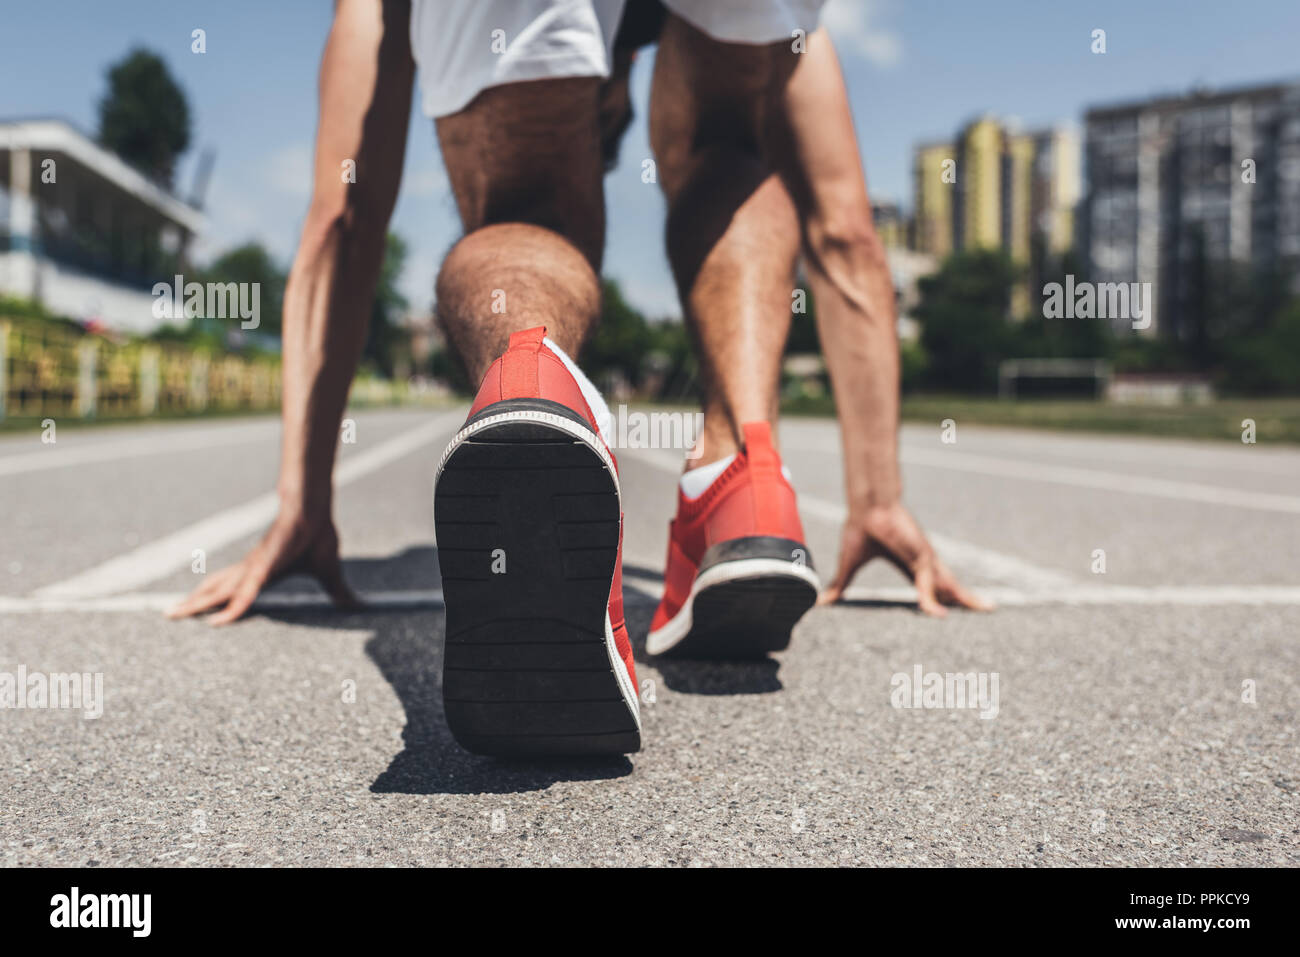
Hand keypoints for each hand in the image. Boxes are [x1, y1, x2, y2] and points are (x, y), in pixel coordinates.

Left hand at [166, 509, 358, 624]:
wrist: (315, 509)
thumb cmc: (318, 534)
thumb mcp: (328, 572)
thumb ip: (336, 591)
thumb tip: (355, 604)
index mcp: (262, 572)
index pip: (232, 590)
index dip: (214, 601)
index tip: (198, 614)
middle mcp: (252, 570)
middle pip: (215, 590)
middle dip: (192, 603)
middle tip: (168, 614)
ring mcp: (254, 569)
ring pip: (219, 592)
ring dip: (197, 605)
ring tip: (173, 614)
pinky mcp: (264, 568)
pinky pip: (244, 594)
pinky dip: (231, 609)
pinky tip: (218, 621)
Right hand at [818, 502, 992, 616]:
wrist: (866, 506)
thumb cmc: (859, 528)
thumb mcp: (849, 564)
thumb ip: (841, 584)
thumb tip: (822, 601)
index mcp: (907, 563)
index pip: (928, 585)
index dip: (938, 597)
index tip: (948, 607)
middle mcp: (921, 562)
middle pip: (948, 584)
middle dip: (964, 596)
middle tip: (986, 606)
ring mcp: (925, 559)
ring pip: (949, 584)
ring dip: (965, 598)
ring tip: (987, 608)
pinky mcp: (921, 557)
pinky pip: (929, 585)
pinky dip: (933, 601)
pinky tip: (939, 615)